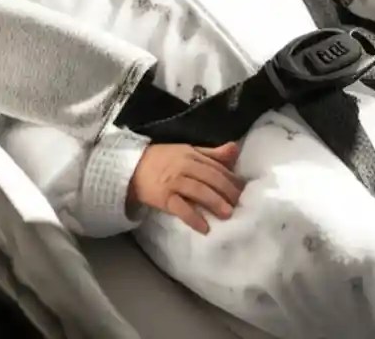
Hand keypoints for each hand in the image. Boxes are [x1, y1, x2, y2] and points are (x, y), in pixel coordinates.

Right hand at [127, 141, 244, 233]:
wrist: (131, 168)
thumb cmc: (163, 160)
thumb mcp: (187, 151)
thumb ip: (211, 153)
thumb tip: (235, 148)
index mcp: (192, 154)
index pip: (217, 167)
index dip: (231, 178)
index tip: (243, 190)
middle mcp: (184, 167)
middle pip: (211, 179)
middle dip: (227, 191)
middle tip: (239, 204)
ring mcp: (174, 182)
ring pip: (199, 192)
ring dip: (215, 203)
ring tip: (228, 214)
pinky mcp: (164, 198)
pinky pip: (181, 208)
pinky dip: (193, 218)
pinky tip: (204, 228)